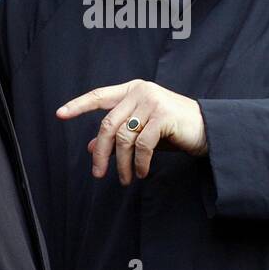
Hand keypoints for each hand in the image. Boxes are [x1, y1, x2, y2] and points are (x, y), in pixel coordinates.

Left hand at [57, 79, 207, 184]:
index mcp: (133, 90)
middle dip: (100, 152)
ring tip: (126, 179)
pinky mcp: (164, 116)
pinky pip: (142, 144)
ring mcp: (152, 102)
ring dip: (122, 163)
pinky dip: (139, 162)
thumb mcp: (142, 132)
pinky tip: (142, 172)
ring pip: (123, 137)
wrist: (209, 129)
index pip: (99, 96)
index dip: (78, 105)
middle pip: (108, 124)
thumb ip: (118, 136)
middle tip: (98, 173)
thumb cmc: (174, 130)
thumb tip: (90, 147)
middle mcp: (141, 91)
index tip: (59, 114)